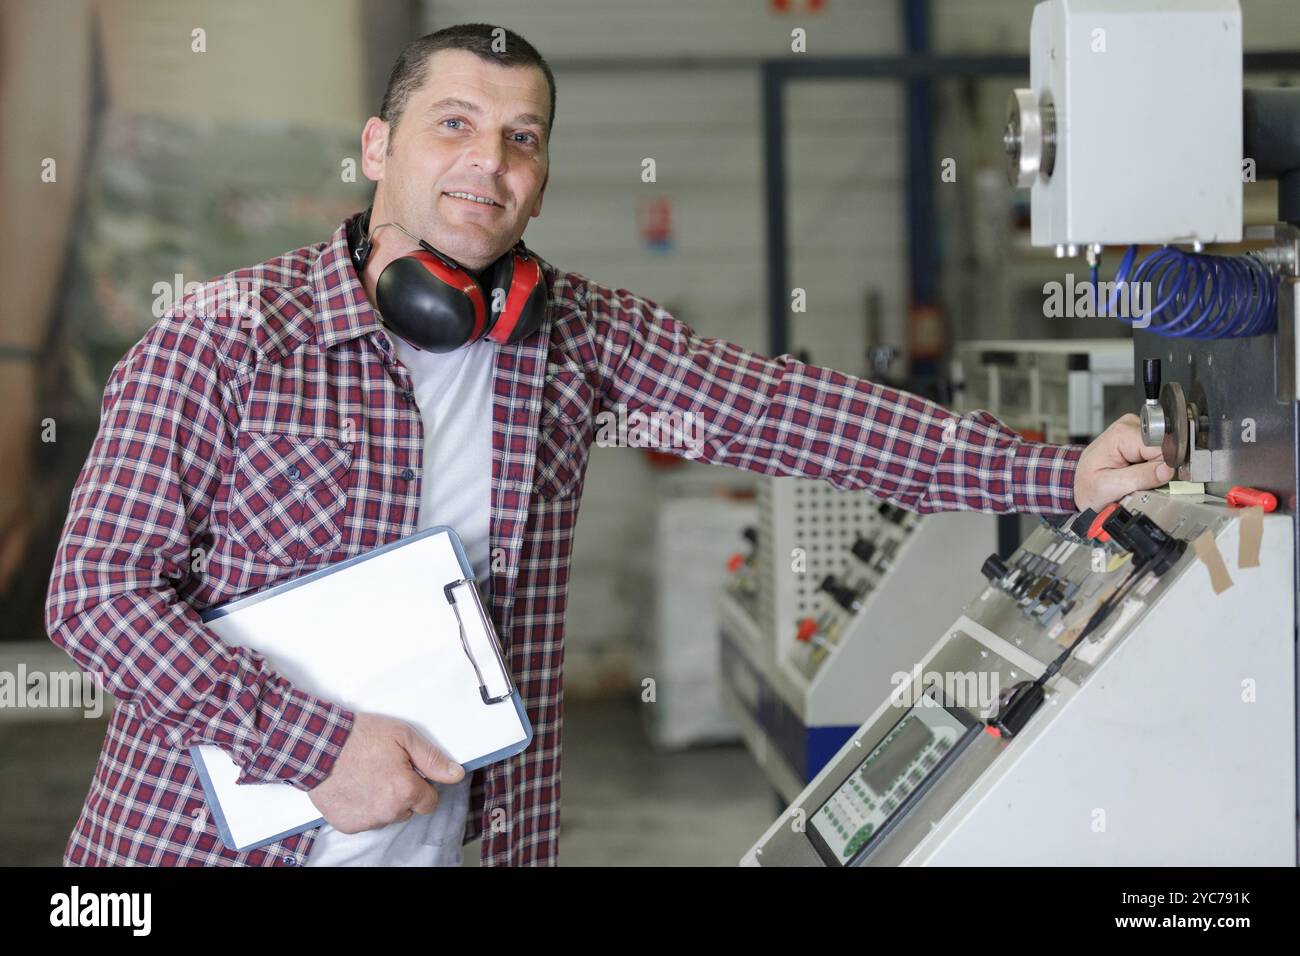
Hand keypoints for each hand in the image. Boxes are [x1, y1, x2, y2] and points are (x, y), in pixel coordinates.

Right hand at [308, 712, 463, 833]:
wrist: (318, 745)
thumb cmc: (359, 737)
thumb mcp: (404, 736)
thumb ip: (432, 759)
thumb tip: (455, 774)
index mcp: (405, 791)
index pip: (430, 802)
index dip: (422, 785)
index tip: (411, 773)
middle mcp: (388, 811)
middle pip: (408, 809)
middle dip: (402, 793)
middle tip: (386, 769)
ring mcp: (366, 821)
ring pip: (386, 816)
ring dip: (382, 801)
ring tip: (367, 775)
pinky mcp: (347, 824)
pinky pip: (365, 820)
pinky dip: (362, 807)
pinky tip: (354, 786)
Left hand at [1073, 413, 1173, 510]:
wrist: (1080, 484)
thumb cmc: (1088, 485)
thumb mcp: (1108, 487)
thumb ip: (1139, 478)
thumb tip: (1167, 470)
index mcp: (1122, 433)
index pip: (1161, 449)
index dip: (1158, 469)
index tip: (1145, 480)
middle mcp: (1131, 425)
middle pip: (1164, 449)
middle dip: (1155, 469)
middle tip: (1133, 479)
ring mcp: (1136, 430)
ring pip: (1163, 452)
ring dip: (1152, 469)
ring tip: (1132, 475)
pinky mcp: (1141, 438)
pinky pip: (1159, 454)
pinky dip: (1150, 467)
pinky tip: (1135, 470)